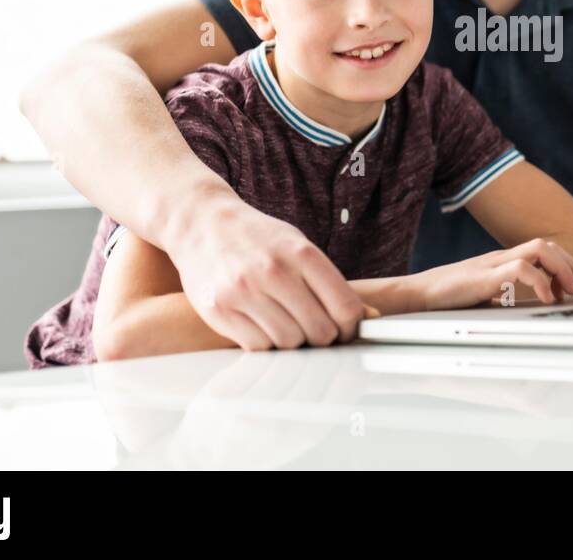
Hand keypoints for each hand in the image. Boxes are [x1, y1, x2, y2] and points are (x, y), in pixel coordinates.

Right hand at [167, 192, 366, 348]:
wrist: (202, 224)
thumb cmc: (258, 239)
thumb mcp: (299, 247)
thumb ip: (332, 283)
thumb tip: (370, 318)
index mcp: (302, 253)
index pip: (344, 307)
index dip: (351, 327)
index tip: (346, 330)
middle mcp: (274, 272)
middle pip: (320, 332)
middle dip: (323, 338)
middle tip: (315, 330)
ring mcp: (244, 292)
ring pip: (289, 343)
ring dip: (293, 341)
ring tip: (285, 323)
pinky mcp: (219, 310)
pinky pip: (257, 347)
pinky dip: (266, 344)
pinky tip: (263, 325)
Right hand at [415, 238, 572, 311]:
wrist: (418, 295)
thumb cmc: (449, 298)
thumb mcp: (486, 297)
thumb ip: (505, 298)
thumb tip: (527, 312)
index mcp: (504, 261)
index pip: (546, 251)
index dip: (568, 266)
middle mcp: (502, 257)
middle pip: (548, 246)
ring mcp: (494, 263)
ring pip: (539, 249)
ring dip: (562, 269)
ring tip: (571, 291)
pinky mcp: (485, 276)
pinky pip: (520, 268)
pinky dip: (539, 281)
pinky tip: (546, 298)